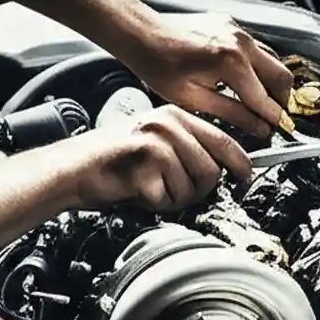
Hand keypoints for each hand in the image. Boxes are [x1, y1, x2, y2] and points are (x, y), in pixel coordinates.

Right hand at [78, 105, 251, 210]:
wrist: (74, 169)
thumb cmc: (114, 162)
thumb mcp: (158, 145)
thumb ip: (189, 150)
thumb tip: (223, 169)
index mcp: (176, 116)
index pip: (225, 141)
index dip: (241, 165)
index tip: (245, 180)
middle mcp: (169, 124)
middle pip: (212, 170)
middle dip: (198, 190)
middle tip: (174, 191)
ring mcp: (158, 141)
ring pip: (192, 187)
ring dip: (174, 198)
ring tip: (151, 188)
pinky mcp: (146, 161)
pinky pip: (168, 197)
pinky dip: (155, 203)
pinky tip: (139, 190)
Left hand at [124, 13, 293, 137]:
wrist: (143, 34)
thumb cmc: (159, 66)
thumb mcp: (194, 99)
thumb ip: (232, 114)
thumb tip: (258, 128)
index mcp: (231, 63)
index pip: (265, 98)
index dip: (273, 119)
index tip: (278, 131)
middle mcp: (240, 43)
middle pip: (282, 76)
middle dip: (282, 100)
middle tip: (274, 118)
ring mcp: (238, 31)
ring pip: (274, 60)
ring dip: (273, 83)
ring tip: (261, 102)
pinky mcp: (233, 26)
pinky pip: (258, 49)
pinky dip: (260, 68)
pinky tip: (247, 82)